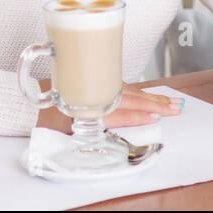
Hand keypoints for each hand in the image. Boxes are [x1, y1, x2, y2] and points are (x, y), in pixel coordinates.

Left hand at [34, 80, 184, 132]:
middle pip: (132, 98)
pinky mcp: (103, 82)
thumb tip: (105, 129)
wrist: (35, 97)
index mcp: (91, 105)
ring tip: (171, 102)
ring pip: (132, 91)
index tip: (156, 116)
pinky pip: (126, 87)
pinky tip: (150, 96)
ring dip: (152, 97)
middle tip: (177, 107)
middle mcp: (100, 92)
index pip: (120, 111)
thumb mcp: (65, 128)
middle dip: (156, 104)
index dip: (139, 114)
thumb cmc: (48, 116)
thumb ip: (86, 127)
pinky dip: (141, 91)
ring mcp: (103, 85)